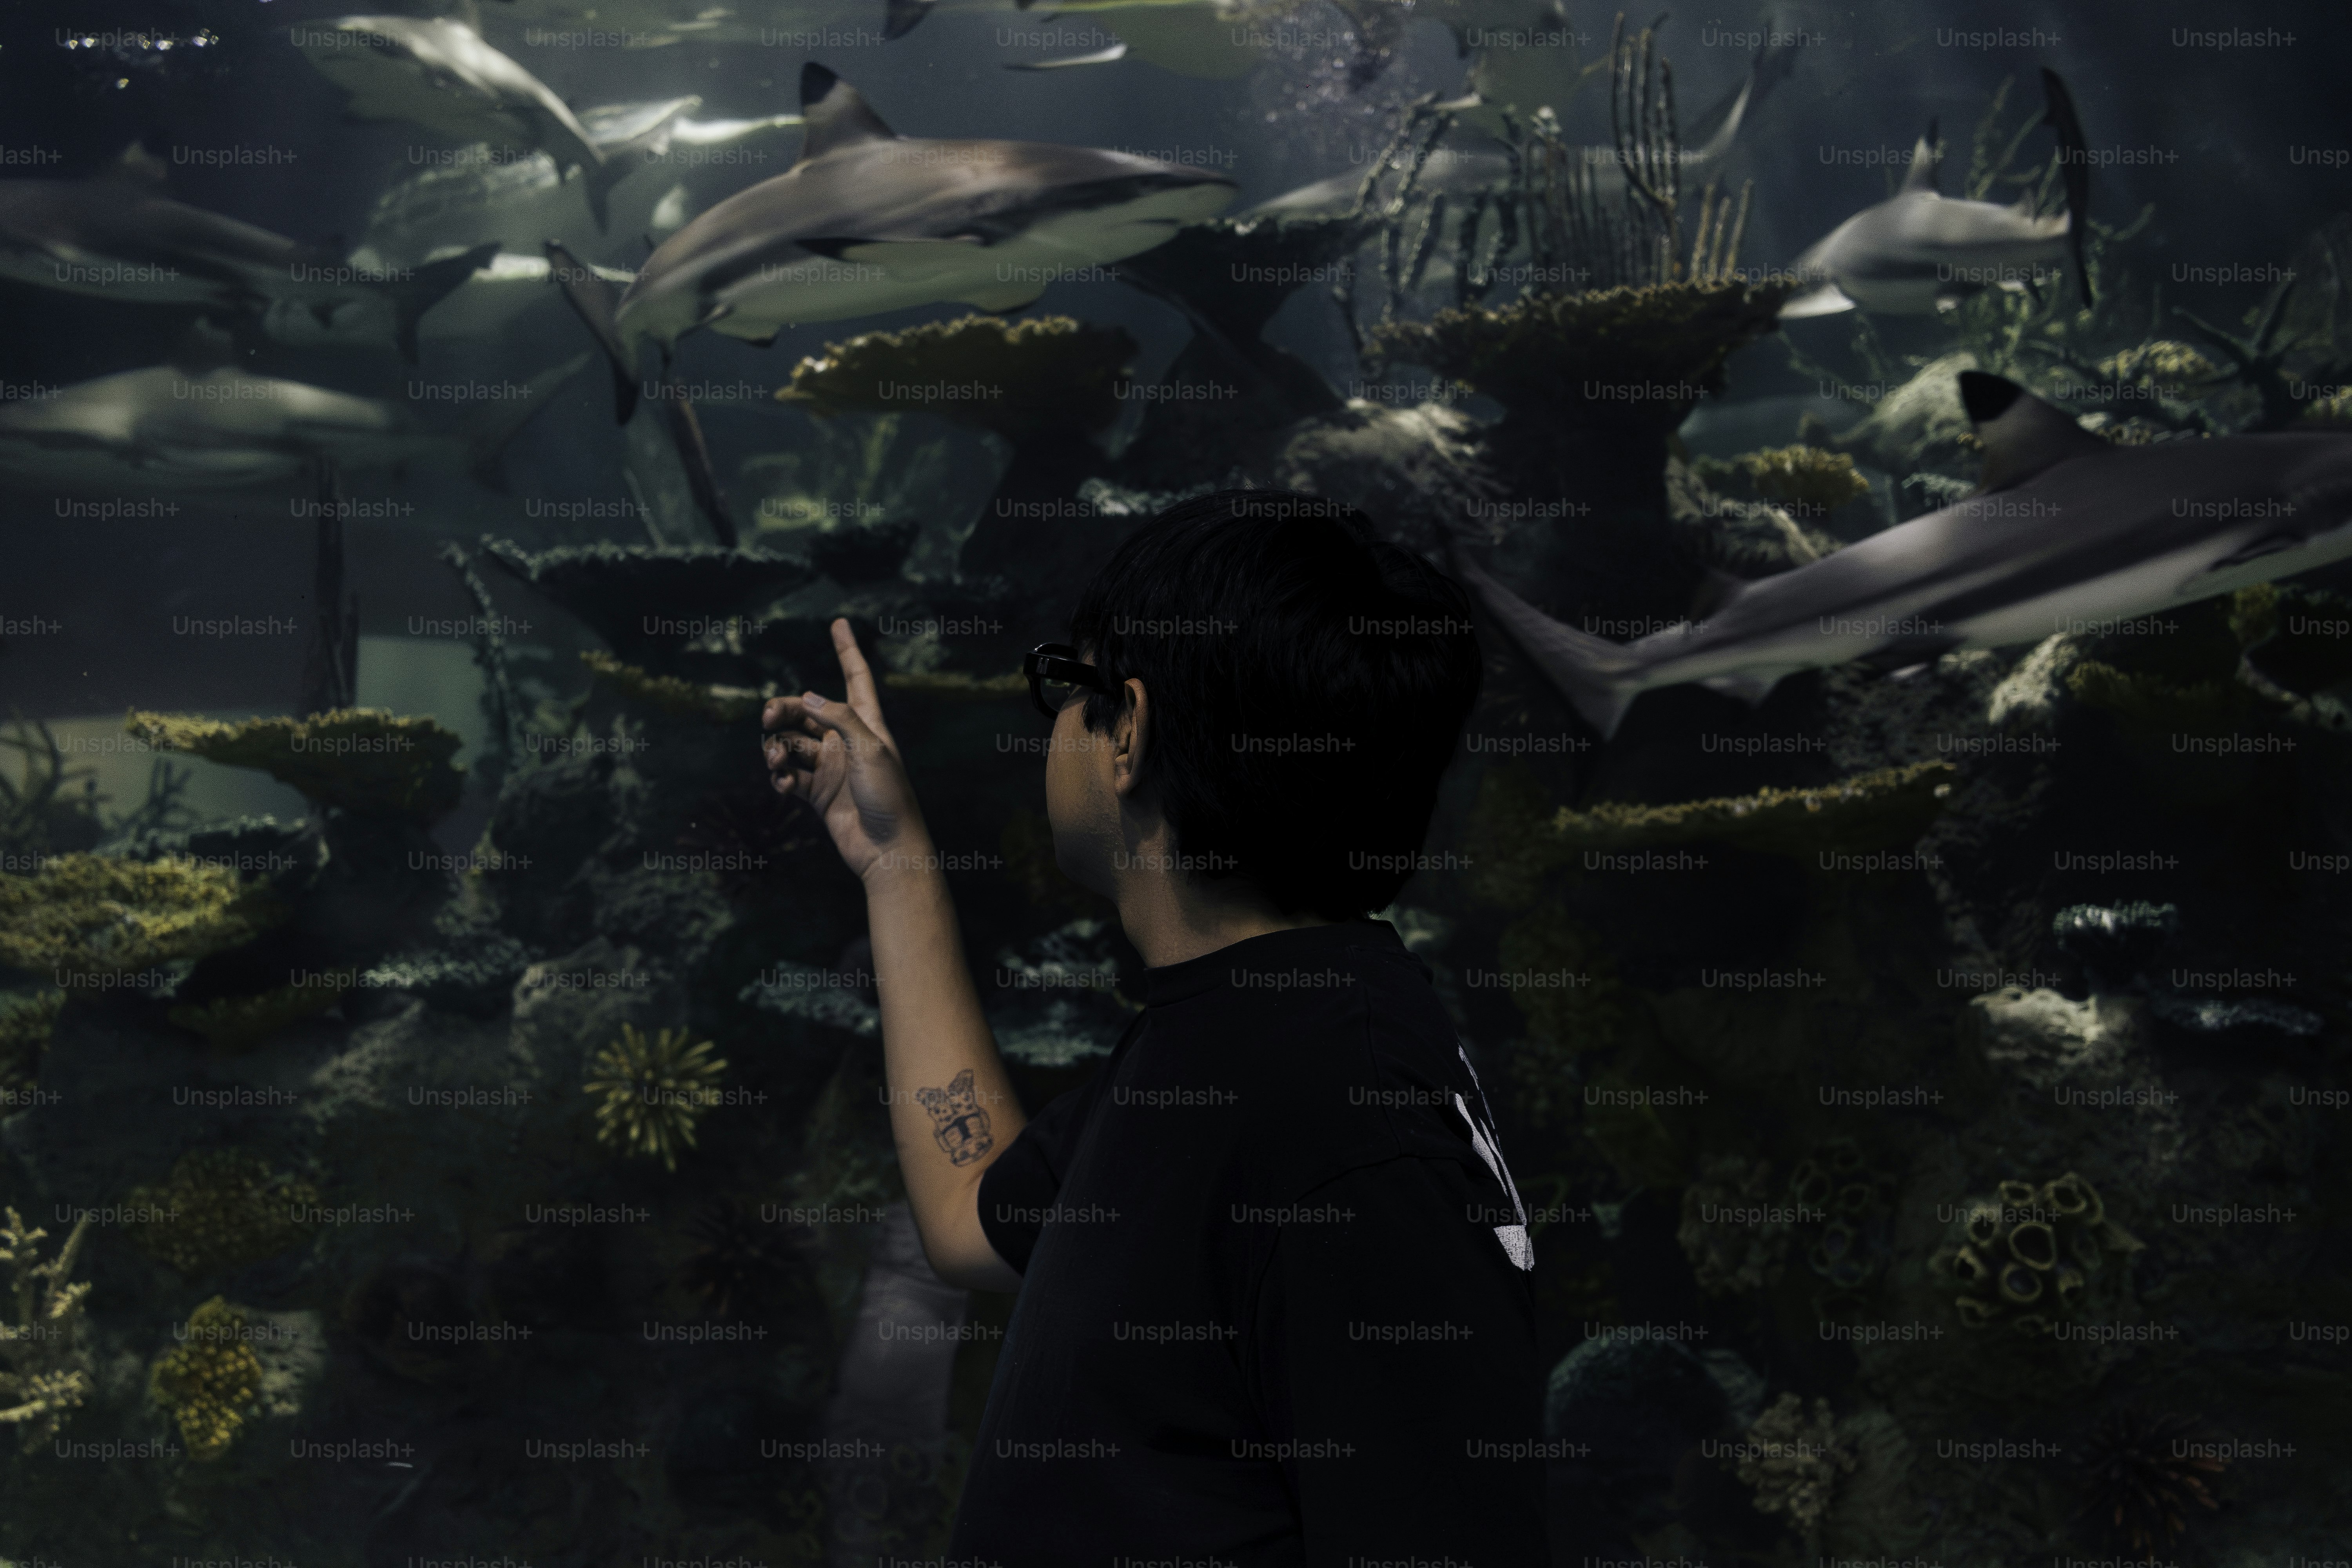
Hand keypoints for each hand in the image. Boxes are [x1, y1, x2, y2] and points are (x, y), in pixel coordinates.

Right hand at [761, 618, 930, 884]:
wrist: (888, 849)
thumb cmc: (889, 797)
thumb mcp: (871, 749)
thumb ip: (840, 719)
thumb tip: (807, 696)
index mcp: (867, 724)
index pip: (856, 678)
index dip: (847, 650)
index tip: (839, 622)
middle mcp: (846, 741)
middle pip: (807, 712)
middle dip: (784, 710)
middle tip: (768, 717)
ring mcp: (830, 767)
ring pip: (792, 743)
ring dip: (777, 746)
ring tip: (775, 759)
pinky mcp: (817, 794)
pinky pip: (789, 775)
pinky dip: (780, 776)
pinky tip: (781, 783)